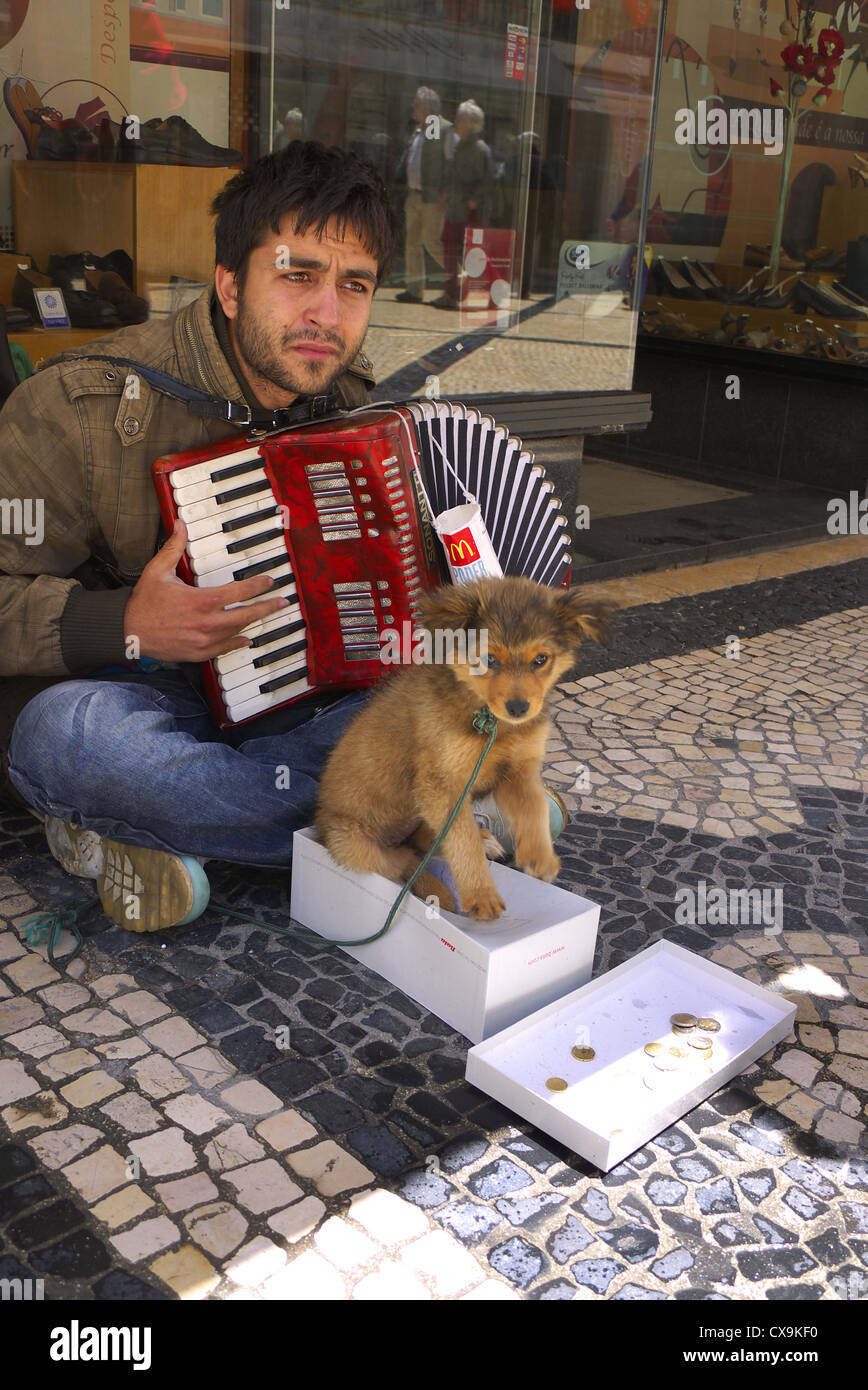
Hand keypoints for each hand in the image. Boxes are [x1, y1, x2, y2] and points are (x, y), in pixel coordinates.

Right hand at [124, 520, 290, 662]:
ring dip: (253, 623)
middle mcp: (207, 622)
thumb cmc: (144, 602)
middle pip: (246, 615)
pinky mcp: (198, 653)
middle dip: (266, 607)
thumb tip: (180, 525)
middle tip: (281, 602)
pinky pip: (224, 649)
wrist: (129, 632)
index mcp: (202, 601)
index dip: (257, 586)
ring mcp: (204, 640)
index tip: (269, 582)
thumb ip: (173, 548)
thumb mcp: (157, 570)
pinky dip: (236, 643)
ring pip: (237, 631)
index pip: (239, 593)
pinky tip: (245, 639)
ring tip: (265, 615)